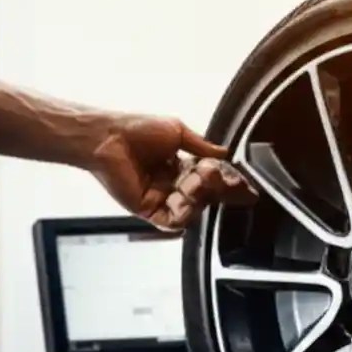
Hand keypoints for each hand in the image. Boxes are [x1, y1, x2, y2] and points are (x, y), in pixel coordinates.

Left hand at [88, 115, 257, 231]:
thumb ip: (201, 146)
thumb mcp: (178, 131)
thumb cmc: (136, 129)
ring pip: (193, 209)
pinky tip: (185, 199)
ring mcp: (161, 198)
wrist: (108, 138)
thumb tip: (225, 154)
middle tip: (219, 178)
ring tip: (194, 180)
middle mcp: (172, 184)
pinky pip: (172, 222)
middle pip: (205, 195)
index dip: (227, 182)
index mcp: (179, 165)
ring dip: (198, 196)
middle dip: (216, 188)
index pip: (210, 179)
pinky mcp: (148, 210)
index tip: (243, 184)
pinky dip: (183, 214)